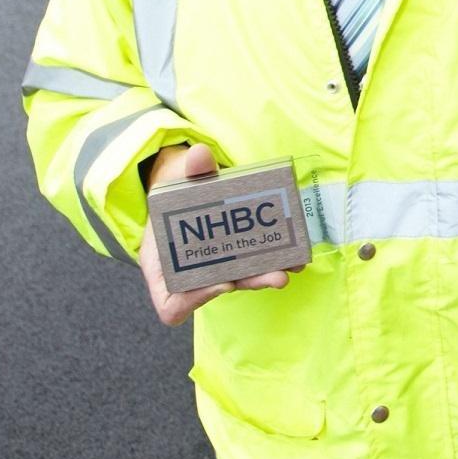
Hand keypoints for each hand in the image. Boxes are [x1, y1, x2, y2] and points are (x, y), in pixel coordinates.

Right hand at [138, 143, 292, 325]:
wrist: (190, 184)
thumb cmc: (176, 189)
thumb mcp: (178, 178)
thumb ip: (188, 169)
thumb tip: (199, 155)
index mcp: (162, 266)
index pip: (171, 304)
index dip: (194, 300)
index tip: (220, 283)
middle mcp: (191, 273)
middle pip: (218, 290)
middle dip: (250, 283)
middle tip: (277, 277)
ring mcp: (217, 266)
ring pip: (242, 279)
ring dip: (267, 274)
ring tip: (292, 266)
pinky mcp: (237, 256)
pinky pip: (254, 264)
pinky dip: (275, 259)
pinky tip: (295, 253)